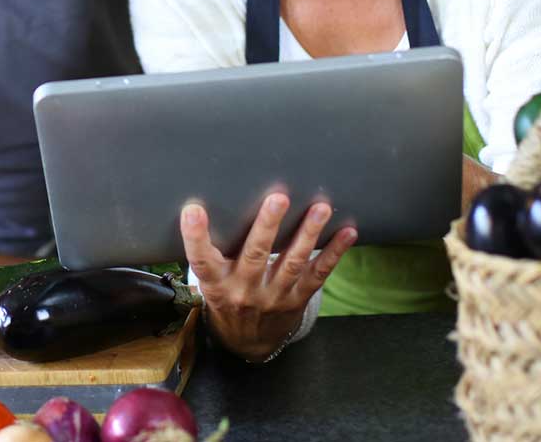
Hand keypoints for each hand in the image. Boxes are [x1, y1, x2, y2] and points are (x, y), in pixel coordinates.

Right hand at [181, 193, 356, 359]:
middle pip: (255, 255)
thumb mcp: (211, 282)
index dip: (195, 236)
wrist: (247, 344)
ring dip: (308, 234)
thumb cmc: (226, 298)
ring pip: (292, 262)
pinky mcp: (297, 300)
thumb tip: (219, 203)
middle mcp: (244, 291)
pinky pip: (318, 274)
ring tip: (319, 209)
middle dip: (268, 226)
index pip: (202, 260)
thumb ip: (215, 253)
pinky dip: (334, 253)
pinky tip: (347, 233)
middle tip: (279, 198)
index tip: (193, 209)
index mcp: (216, 284)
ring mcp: (273, 297)